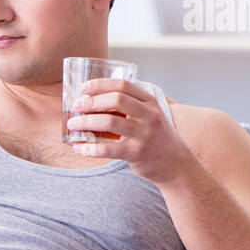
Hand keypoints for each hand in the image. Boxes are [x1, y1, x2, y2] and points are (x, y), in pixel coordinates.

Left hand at [65, 78, 195, 185]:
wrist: (177, 165)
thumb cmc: (157, 138)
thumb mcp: (150, 116)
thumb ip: (131, 107)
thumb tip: (95, 101)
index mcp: (150, 102)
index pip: (123, 85)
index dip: (101, 84)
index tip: (84, 88)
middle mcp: (149, 115)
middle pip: (116, 100)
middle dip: (91, 101)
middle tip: (76, 106)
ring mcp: (144, 134)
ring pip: (109, 122)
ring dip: (86, 122)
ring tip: (72, 124)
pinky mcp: (137, 153)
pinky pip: (108, 149)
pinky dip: (89, 148)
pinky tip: (78, 148)